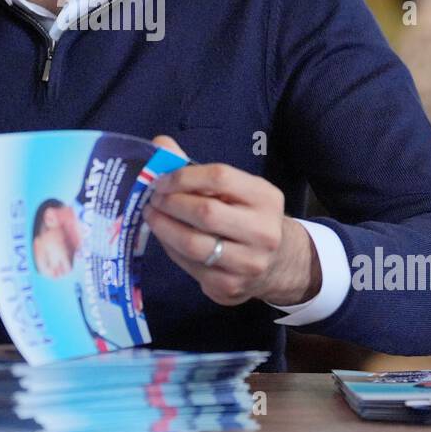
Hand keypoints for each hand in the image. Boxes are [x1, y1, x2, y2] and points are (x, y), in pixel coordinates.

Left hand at [143, 135, 319, 307]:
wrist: (279, 262)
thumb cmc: (247, 215)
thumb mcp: (234, 188)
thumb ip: (195, 167)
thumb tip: (159, 144)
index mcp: (265, 198)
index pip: (220, 177)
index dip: (183, 176)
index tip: (161, 180)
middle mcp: (263, 231)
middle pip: (206, 213)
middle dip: (171, 203)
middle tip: (152, 199)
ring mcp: (248, 264)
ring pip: (194, 245)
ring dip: (164, 228)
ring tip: (152, 216)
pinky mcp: (230, 287)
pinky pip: (190, 266)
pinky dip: (172, 249)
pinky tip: (167, 238)